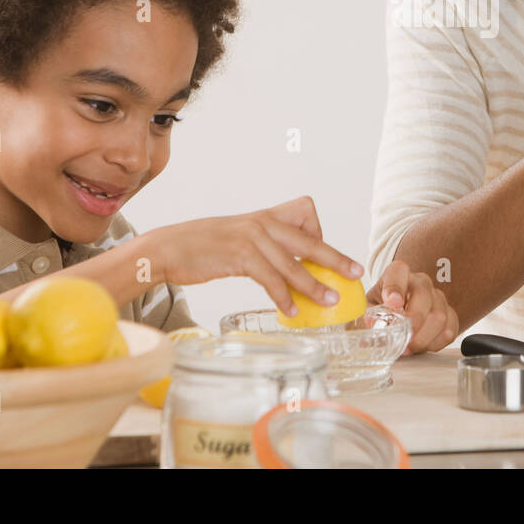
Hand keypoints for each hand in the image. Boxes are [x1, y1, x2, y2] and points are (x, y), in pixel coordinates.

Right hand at [152, 195, 363, 317]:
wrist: (167, 248)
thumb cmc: (201, 245)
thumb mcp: (237, 235)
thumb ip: (261, 242)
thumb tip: (283, 262)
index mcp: (265, 215)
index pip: (306, 212)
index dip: (318, 232)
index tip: (321, 254)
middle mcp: (263, 222)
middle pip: (310, 240)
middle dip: (336, 258)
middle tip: (356, 272)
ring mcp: (252, 238)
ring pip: (293, 264)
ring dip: (314, 285)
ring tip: (329, 301)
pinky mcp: (239, 257)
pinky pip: (270, 279)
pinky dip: (282, 297)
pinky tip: (289, 311)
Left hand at [366, 260, 457, 354]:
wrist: (396, 319)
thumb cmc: (380, 311)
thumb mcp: (368, 311)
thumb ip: (368, 317)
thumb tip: (374, 324)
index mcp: (397, 274)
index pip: (399, 271)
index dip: (396, 287)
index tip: (392, 303)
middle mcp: (420, 282)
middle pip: (424, 295)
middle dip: (414, 320)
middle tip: (403, 338)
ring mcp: (437, 297)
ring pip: (439, 316)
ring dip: (423, 338)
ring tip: (408, 347)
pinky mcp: (449, 315)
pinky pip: (449, 330)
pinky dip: (435, 343)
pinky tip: (421, 345)